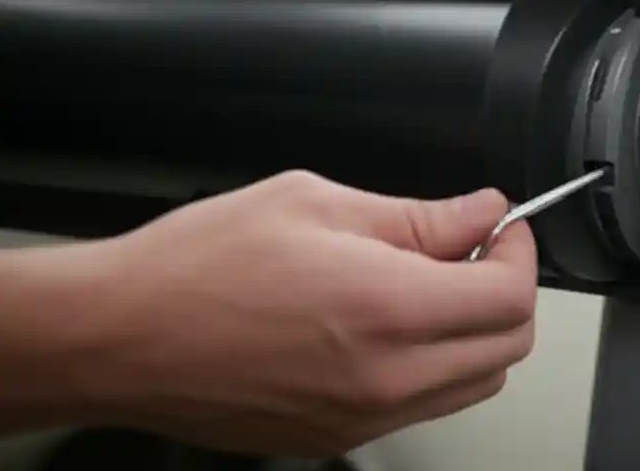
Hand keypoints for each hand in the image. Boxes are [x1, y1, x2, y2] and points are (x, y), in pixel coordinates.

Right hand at [68, 171, 534, 455]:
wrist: (118, 337)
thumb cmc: (197, 266)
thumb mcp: (314, 204)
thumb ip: (417, 216)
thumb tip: (481, 213)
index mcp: (387, 308)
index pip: (512, 297)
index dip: (521, 253)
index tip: (503, 228)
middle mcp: (386, 377)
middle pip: (508, 348)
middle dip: (508, 291)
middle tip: (473, 251)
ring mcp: (364, 417)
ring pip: (474, 384)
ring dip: (475, 333)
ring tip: (428, 284)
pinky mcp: (338, 436)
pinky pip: (423, 407)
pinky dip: (434, 366)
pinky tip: (392, 323)